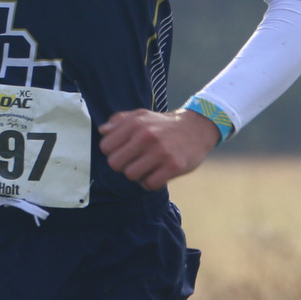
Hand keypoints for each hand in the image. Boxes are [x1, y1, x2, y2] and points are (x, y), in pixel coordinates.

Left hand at [98, 108, 219, 190]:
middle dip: (123, 165)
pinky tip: (157, 174)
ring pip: (131, 175)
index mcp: (136, 123)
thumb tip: (102, 131)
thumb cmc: (165, 125)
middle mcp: (146, 136)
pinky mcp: (174, 166)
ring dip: (138, 175)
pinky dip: (151, 182)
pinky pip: (150, 184)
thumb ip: (120, 121)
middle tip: (135, 161)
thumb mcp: (142, 115)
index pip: (106, 147)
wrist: (197, 128)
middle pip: (115, 164)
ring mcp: (160, 152)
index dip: (112, 152)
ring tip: (147, 167)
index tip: (123, 152)